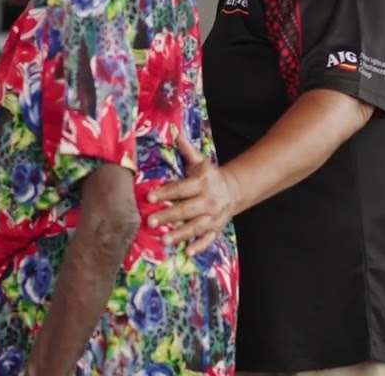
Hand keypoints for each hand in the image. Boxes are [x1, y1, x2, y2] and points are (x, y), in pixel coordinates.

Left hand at [146, 135, 239, 254]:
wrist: (234, 189)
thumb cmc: (210, 175)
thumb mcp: (200, 161)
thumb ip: (186, 150)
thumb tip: (174, 132)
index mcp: (202, 183)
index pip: (181, 189)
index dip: (165, 193)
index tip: (149, 197)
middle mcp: (209, 201)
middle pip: (186, 210)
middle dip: (168, 216)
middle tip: (150, 221)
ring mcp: (213, 216)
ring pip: (196, 227)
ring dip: (180, 234)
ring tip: (164, 240)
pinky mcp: (216, 228)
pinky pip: (208, 239)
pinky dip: (199, 246)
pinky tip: (188, 252)